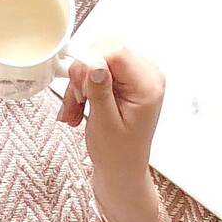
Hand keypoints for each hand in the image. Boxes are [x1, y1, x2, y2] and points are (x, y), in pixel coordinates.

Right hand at [56, 46, 164, 205]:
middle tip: (76, 102)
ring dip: (78, 85)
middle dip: (82, 76)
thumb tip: (93, 64)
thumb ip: (100, 91)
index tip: (77, 85)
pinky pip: (96, 71)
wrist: (122, 169)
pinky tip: (78, 108)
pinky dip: (82, 88)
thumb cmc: (118, 154)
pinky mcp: (124, 80)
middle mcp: (146, 76)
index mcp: (148, 86)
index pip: (117, 52)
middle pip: (105, 51)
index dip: (90, 63)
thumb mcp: (105, 124)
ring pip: (96, 61)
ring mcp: (136, 76)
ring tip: (74, 112)